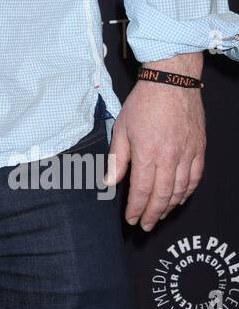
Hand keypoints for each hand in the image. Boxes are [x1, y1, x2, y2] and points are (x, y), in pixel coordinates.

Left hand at [101, 73, 205, 230]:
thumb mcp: (122, 128)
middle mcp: (170, 157)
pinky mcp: (199, 148)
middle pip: (162, 195)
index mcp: (148, 152)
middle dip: (153, 214)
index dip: (136, 208)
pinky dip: (188, 191)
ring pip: (180, 190)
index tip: (131, 219)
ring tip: (160, 215)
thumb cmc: (143, 103)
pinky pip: (196, 177)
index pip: (142, 190)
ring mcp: (187, 153)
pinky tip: (180, 198)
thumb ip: (117, 158)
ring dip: (170, 207)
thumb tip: (109, 181)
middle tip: (145, 226)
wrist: (172, 82)